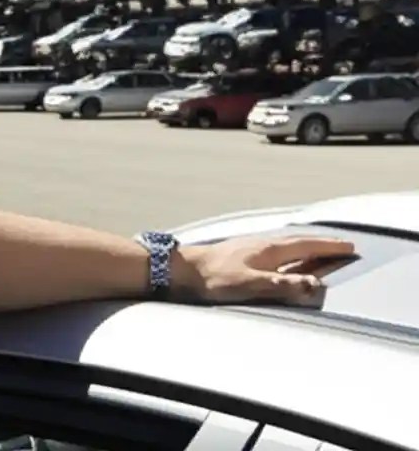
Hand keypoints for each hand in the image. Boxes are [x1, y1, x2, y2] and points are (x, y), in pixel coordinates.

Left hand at [171, 236, 355, 305]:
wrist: (178, 270)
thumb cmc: (211, 279)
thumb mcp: (249, 285)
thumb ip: (281, 285)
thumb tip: (314, 285)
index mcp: (268, 249)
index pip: (307, 245)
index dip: (329, 247)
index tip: (349, 247)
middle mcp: (261, 244)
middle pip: (299, 242)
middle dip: (321, 245)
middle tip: (340, 246)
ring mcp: (249, 247)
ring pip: (285, 245)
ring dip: (304, 247)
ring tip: (316, 250)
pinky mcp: (239, 254)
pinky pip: (272, 251)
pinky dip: (286, 253)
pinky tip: (279, 258)